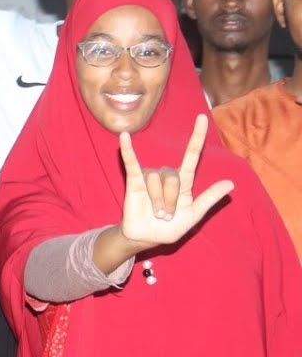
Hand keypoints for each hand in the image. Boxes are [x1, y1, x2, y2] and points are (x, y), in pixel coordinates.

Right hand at [118, 114, 233, 248]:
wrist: (148, 238)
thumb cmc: (171, 227)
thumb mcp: (194, 215)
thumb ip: (209, 198)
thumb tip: (231, 182)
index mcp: (184, 182)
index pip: (192, 155)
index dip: (197, 137)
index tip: (202, 118)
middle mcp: (167, 176)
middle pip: (173, 177)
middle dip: (171, 199)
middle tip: (167, 216)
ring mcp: (150, 178)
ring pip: (156, 180)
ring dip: (158, 200)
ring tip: (156, 214)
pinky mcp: (134, 182)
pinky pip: (132, 164)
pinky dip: (128, 151)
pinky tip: (124, 136)